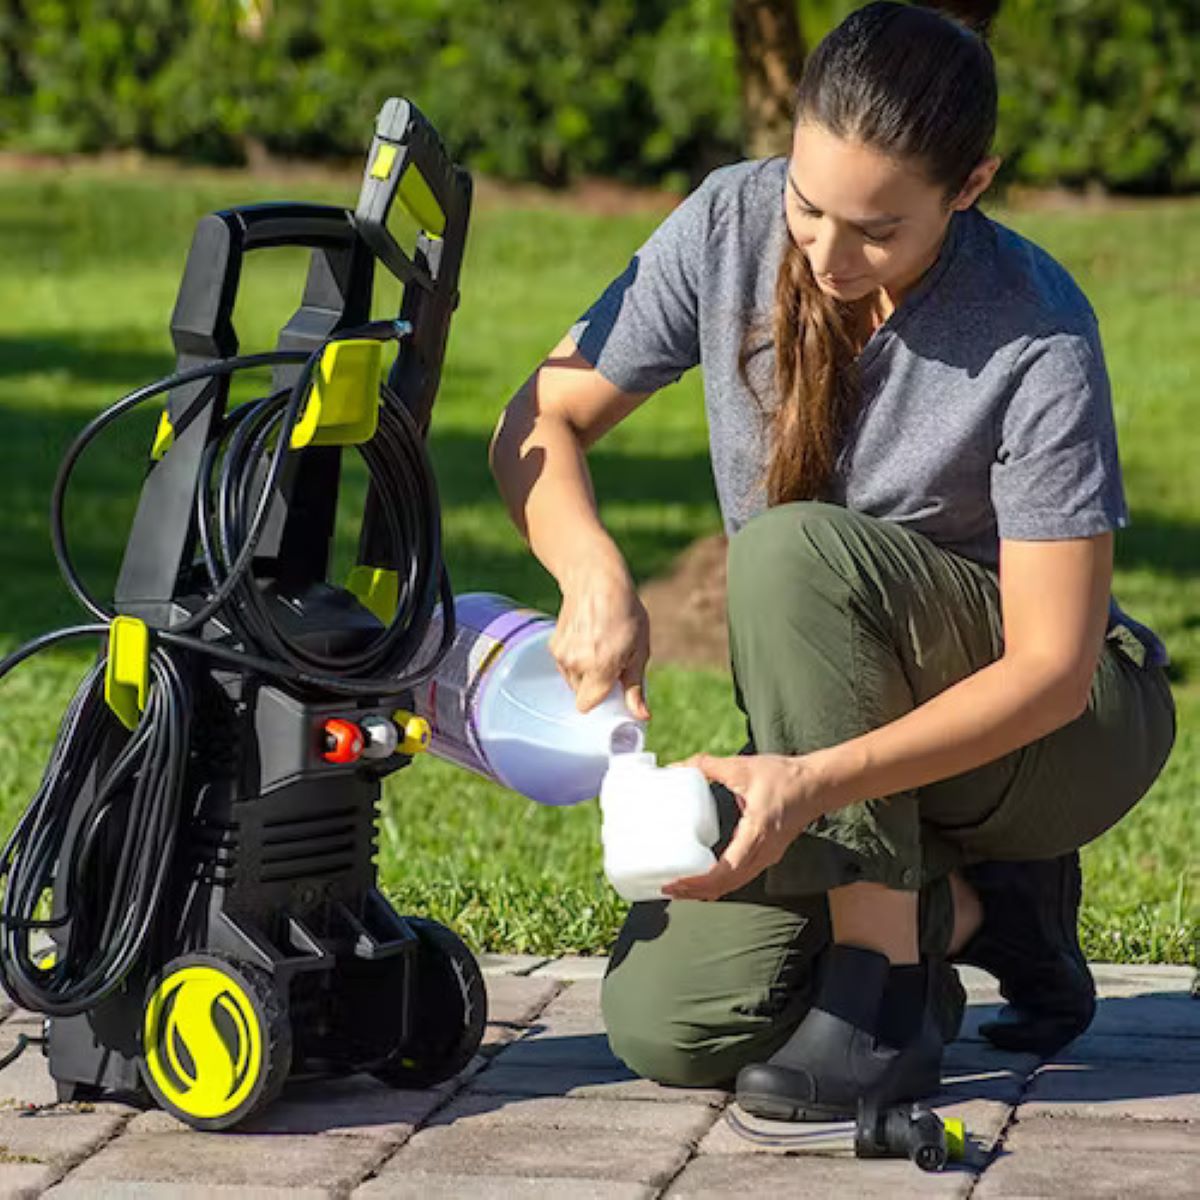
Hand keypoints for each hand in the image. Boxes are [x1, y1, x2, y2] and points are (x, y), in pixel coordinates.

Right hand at [550, 559, 651, 719]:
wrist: (596, 580)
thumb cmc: (624, 612)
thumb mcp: (639, 650)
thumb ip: (635, 687)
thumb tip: (641, 717)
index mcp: (600, 668)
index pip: (587, 706)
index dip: (601, 701)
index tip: (613, 690)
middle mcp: (576, 664)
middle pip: (581, 694)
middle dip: (595, 685)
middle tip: (611, 662)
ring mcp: (561, 654)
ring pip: (572, 680)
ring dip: (585, 672)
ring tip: (599, 646)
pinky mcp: (553, 645)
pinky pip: (565, 665)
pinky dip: (575, 659)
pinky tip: (587, 639)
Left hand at [661, 751, 828, 901]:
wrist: (818, 784)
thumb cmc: (785, 777)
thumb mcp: (742, 767)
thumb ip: (707, 765)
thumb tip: (677, 766)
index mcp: (756, 832)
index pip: (725, 870)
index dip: (698, 882)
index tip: (675, 882)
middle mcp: (763, 851)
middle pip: (726, 885)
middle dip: (695, 891)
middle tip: (667, 888)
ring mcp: (767, 856)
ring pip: (734, 884)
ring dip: (706, 890)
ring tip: (679, 887)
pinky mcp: (767, 854)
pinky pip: (741, 877)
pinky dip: (719, 883)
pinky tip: (702, 877)